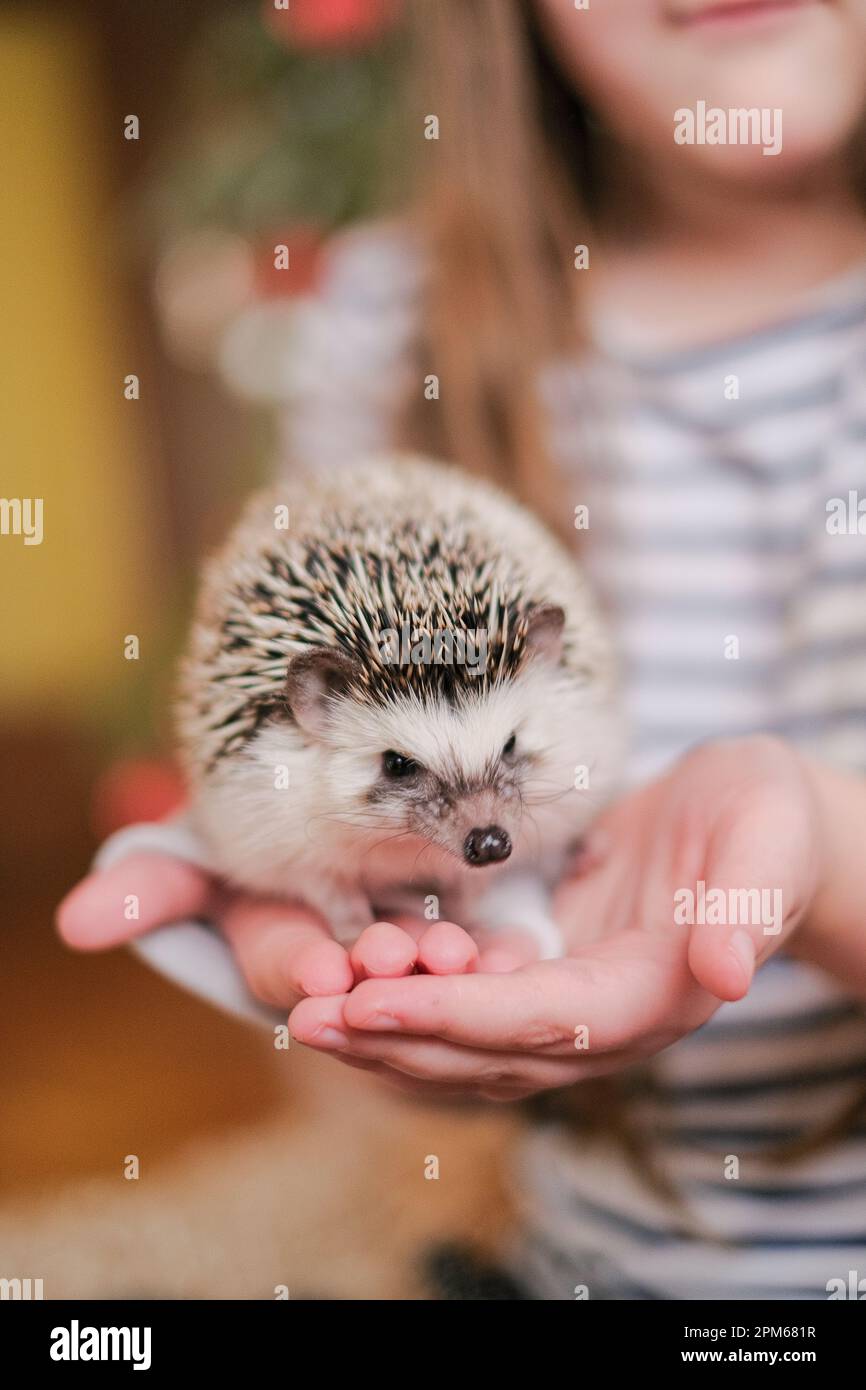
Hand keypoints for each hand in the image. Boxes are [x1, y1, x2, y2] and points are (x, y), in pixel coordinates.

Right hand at [56, 852, 533, 1009]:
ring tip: (457, 949)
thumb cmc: (269, 825)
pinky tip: (519, 948)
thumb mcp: (210, 853)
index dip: (298, 968)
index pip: (284, 967)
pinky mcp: (477, 939)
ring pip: (430, 976)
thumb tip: (79, 925)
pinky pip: (493, 956)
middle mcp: (353, 968)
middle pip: (366, 982)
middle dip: (382, 974)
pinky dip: (503, 956)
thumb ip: (156, 888)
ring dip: (442, 969)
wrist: (353, 790)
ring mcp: (417, 956)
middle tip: (404, 956)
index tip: (320, 967)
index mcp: (285, 950)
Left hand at [289, 737, 826, 1100]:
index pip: (546, 1024)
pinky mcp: (545, 971)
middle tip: (306, 1017)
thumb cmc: (765, 821)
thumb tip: (726, 976)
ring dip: (389, 1030)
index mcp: (654, 996)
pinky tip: (352, 974)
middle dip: (397, 1038)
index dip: (459, 1019)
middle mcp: (604, 1019)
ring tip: (308, 1009)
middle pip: (490, 1053)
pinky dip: (410, 996)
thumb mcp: (765, 844)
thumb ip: (746, 909)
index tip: (372, 1002)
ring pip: (468, 1040)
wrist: (754, 819)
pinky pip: (467, 1001)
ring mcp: (570, 1000)